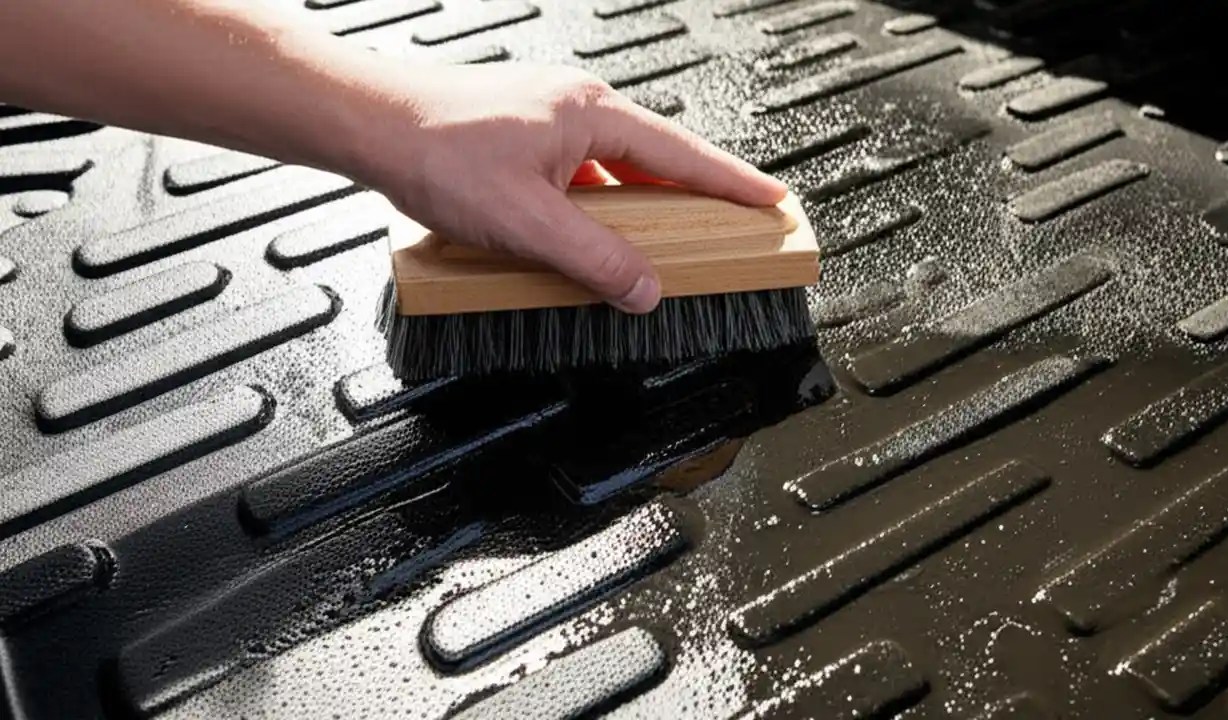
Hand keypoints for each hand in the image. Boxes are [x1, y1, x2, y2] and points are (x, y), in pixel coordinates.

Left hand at [357, 62, 787, 313]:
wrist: (370, 126)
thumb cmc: (436, 153)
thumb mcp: (527, 222)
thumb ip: (592, 259)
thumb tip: (643, 288)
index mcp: (591, 114)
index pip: (683, 153)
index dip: (732, 182)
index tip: (770, 200)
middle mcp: (575, 107)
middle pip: (656, 157)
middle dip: (694, 193)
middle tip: (730, 223)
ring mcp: (548, 117)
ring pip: (615, 166)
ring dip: (640, 203)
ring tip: (661, 240)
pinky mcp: (522, 134)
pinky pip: (581, 171)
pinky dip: (598, 203)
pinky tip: (587, 233)